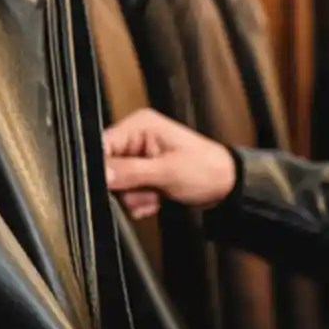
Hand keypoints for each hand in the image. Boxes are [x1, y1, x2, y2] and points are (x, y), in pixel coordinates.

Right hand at [103, 108, 236, 218]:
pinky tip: (158, 199)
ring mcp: (138, 159)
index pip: (102, 145)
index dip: (102, 169)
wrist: (226, 186)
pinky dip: (141, 202)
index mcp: (139, 126)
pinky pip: (127, 194)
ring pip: (116, 186)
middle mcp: (135, 139)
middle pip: (106, 169)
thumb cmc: (207, 169)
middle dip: (126, 187)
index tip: (113, 185)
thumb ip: (132, 172)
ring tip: (157, 194)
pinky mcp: (142, 175)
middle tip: (148, 190)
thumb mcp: (168, 171)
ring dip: (136, 197)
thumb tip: (102, 174)